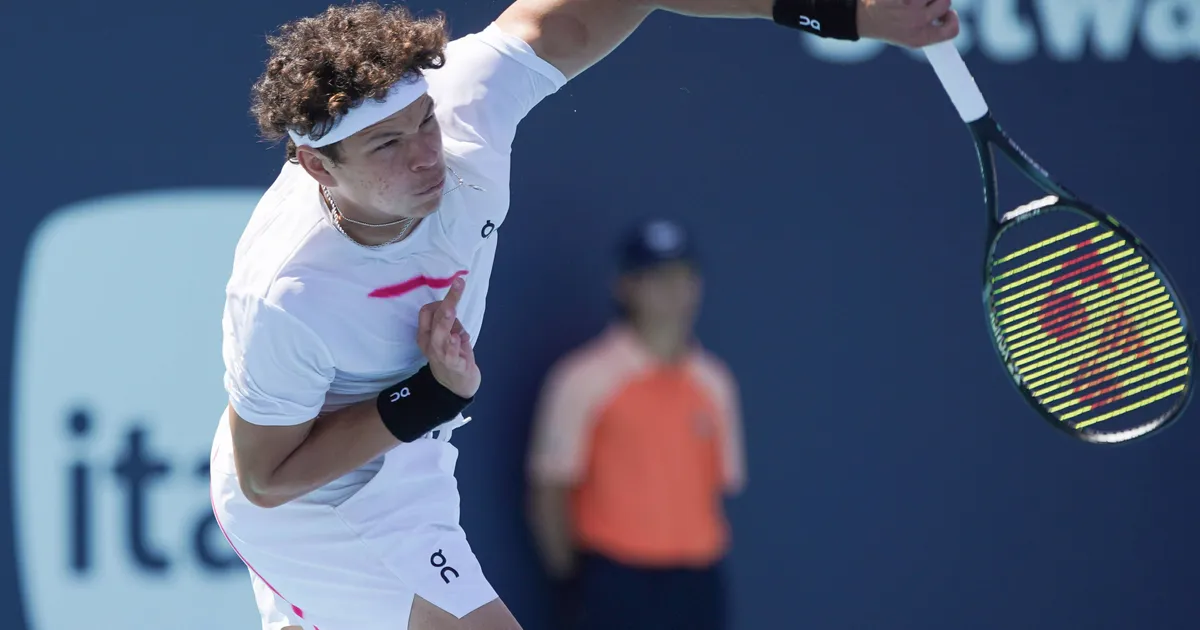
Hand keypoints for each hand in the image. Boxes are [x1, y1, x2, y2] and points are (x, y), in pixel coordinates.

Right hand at [416, 276, 480, 398]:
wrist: (456, 387)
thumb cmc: (453, 356)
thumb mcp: (449, 336)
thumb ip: (450, 322)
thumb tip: (451, 304)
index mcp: (426, 334)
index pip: (427, 312)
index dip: (441, 300)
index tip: (455, 296)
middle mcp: (430, 343)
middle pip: (435, 318)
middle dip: (448, 301)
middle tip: (459, 283)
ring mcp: (441, 355)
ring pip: (440, 336)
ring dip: (446, 321)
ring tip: (451, 309)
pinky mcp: (454, 365)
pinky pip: (451, 354)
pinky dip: (453, 345)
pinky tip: (457, 338)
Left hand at [857, 0, 959, 47]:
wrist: (861, 17)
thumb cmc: (888, 25)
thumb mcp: (909, 36)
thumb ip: (930, 29)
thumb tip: (946, 14)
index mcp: (920, 38)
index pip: (951, 30)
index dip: (952, 19)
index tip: (948, 14)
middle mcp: (916, 22)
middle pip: (945, 2)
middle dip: (936, 0)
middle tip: (922, 3)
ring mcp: (909, 6)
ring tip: (909, 0)